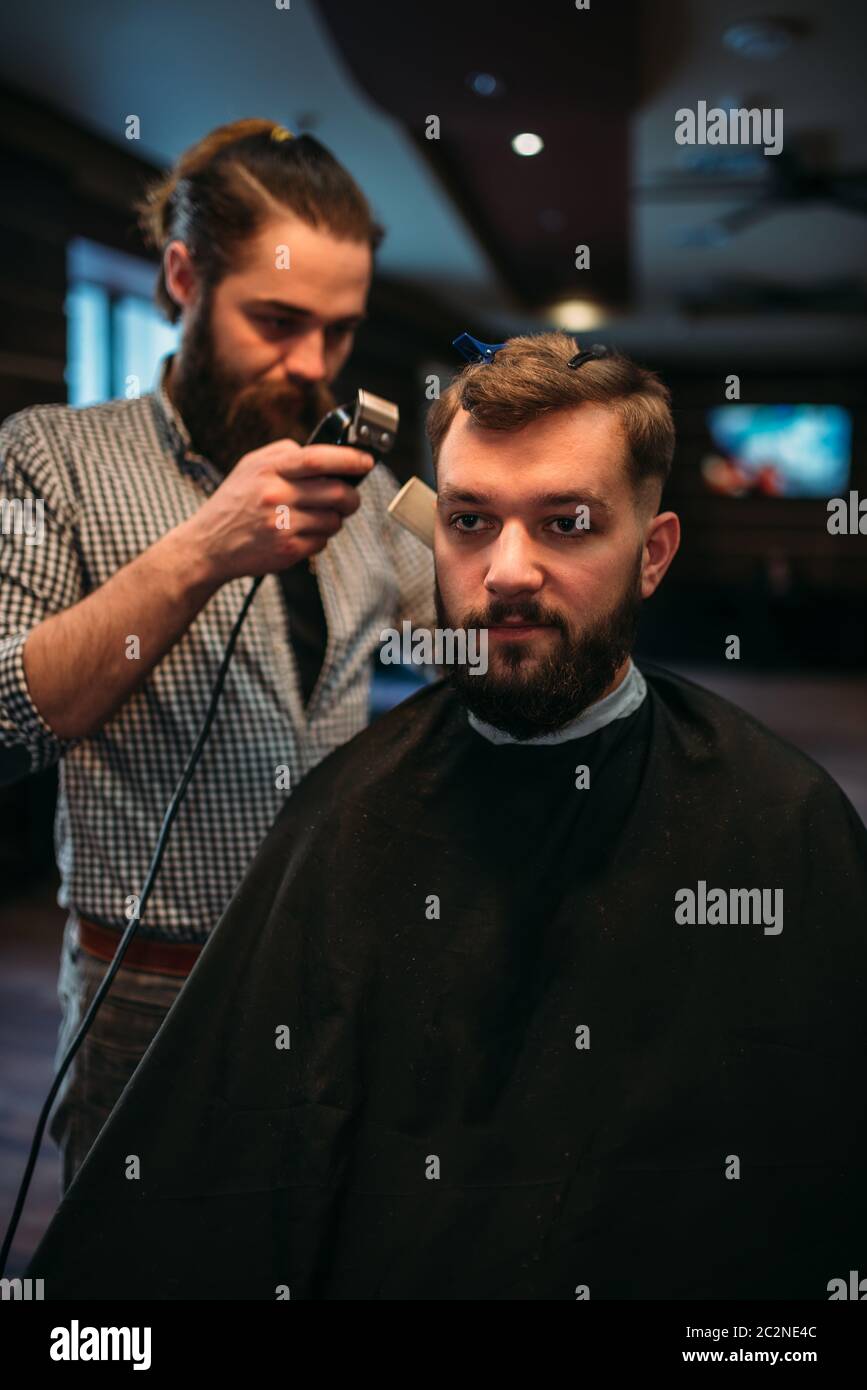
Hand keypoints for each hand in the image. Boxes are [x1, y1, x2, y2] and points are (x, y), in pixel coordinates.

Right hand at [180, 439, 375, 583]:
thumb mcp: (250, 467)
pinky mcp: (287, 550)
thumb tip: (322, 452)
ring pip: (334, 520)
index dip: (349, 459)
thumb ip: (283, 453)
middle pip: (336, 492)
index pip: (317, 459)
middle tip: (350, 499)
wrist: (208, 545)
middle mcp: (275, 496)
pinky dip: (319, 538)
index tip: (366, 461)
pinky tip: (300, 534)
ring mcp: (282, 525)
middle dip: (352, 497)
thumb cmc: (234, 503)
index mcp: (269, 470)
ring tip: (316, 518)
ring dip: (334, 520)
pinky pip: (322, 542)